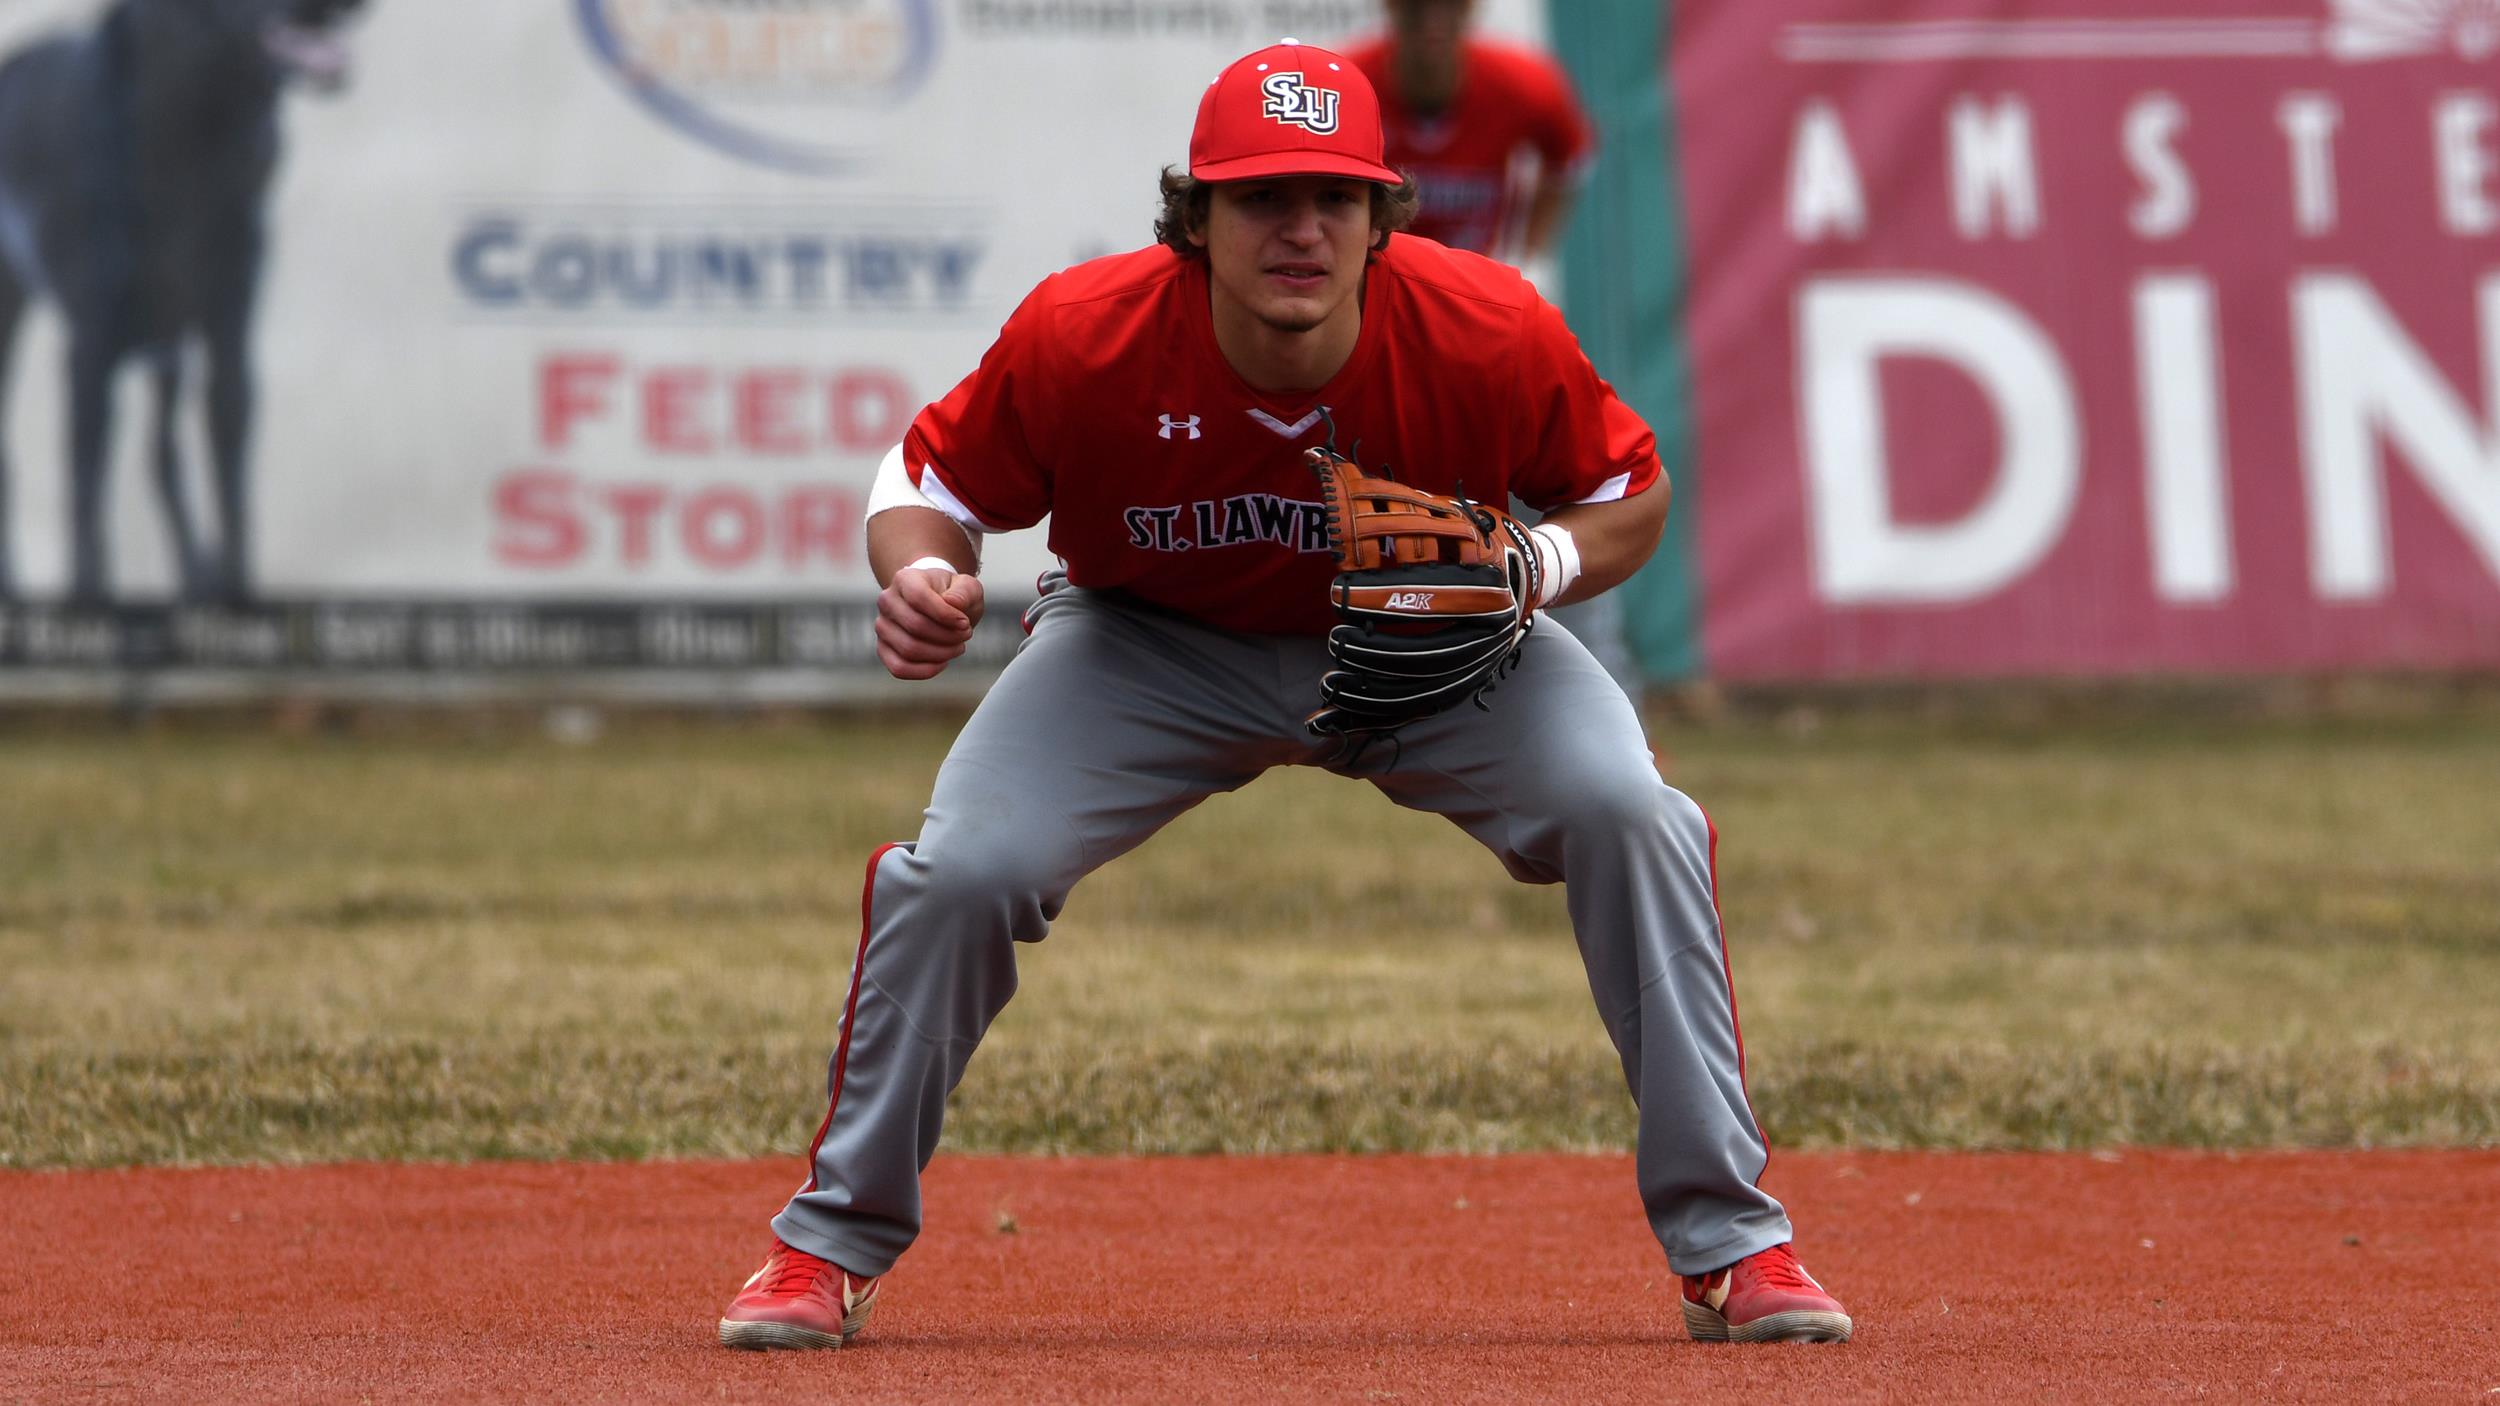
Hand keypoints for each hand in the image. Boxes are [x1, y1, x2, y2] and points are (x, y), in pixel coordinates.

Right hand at [875, 564, 984, 680]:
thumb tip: (952, 603)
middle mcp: (887, 601)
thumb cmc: (953, 595)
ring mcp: (882, 626)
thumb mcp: (967, 586)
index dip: (945, 615)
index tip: (965, 623)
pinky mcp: (883, 649)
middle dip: (948, 636)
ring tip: (958, 647)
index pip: (919, 598)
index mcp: (905, 579)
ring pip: (909, 649)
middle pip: (915, 626)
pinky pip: (899, 668)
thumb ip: (965, 592)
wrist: (939, 606)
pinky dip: (925, 670)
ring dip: (941, 654)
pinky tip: (942, 662)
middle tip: (966, 635)